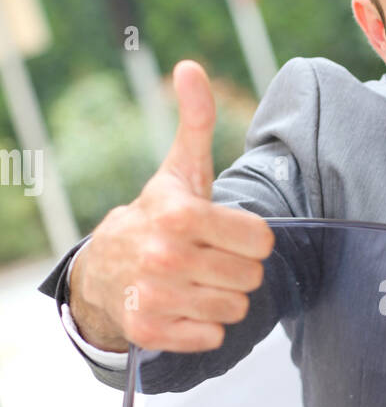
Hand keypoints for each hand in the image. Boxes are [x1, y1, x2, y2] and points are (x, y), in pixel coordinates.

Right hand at [69, 60, 274, 352]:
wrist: (104, 268)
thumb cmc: (157, 216)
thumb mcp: (179, 170)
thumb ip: (196, 122)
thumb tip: (190, 68)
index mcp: (181, 215)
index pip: (261, 241)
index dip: (251, 239)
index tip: (228, 233)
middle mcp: (166, 256)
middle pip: (251, 277)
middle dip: (238, 269)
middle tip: (212, 260)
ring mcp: (157, 296)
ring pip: (236, 309)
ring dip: (224, 298)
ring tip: (200, 282)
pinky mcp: (151, 331)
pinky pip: (213, 337)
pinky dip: (205, 327)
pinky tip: (185, 307)